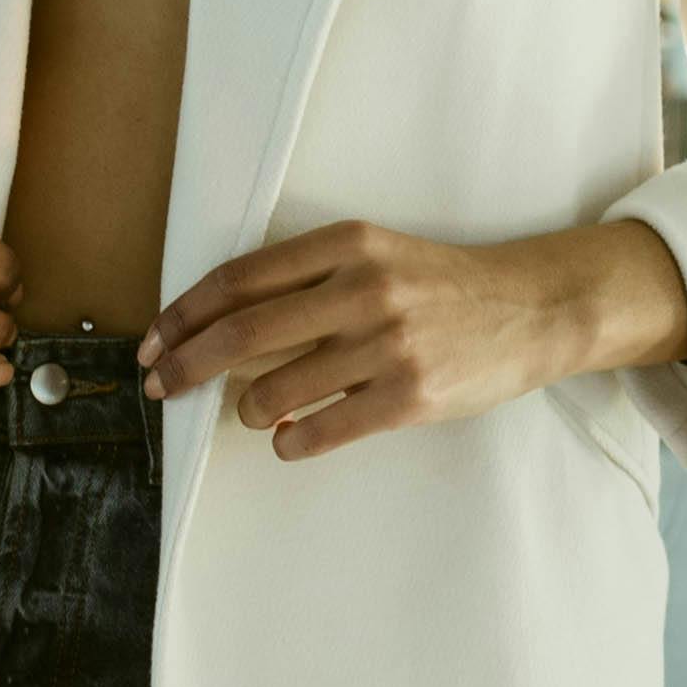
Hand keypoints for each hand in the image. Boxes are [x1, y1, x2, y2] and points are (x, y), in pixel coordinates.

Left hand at [140, 219, 686, 461]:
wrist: (533, 308)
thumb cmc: (441, 285)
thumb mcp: (375, 255)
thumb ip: (307, 279)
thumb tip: (220, 326)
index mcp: (347, 243)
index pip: (239, 279)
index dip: (183, 314)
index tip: (154, 342)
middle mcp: (364, 288)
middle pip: (242, 332)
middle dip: (186, 364)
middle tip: (161, 387)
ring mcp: (390, 345)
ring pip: (277, 391)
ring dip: (247, 411)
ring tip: (252, 413)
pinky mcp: (412, 396)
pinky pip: (323, 430)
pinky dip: (292, 443)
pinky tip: (290, 440)